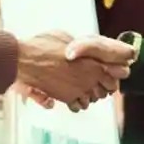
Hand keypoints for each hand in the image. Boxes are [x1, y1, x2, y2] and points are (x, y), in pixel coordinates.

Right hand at [14, 31, 133, 111]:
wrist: (26, 61)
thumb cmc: (43, 46)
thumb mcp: (65, 37)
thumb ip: (78, 45)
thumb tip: (78, 47)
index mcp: (93, 62)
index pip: (117, 73)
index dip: (114, 73)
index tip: (108, 71)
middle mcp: (90, 78)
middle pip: (108, 89)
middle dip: (103, 86)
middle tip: (94, 80)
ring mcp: (79, 90)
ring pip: (93, 99)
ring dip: (89, 95)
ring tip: (80, 87)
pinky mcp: (66, 98)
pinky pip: (79, 106)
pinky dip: (77, 102)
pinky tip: (70, 95)